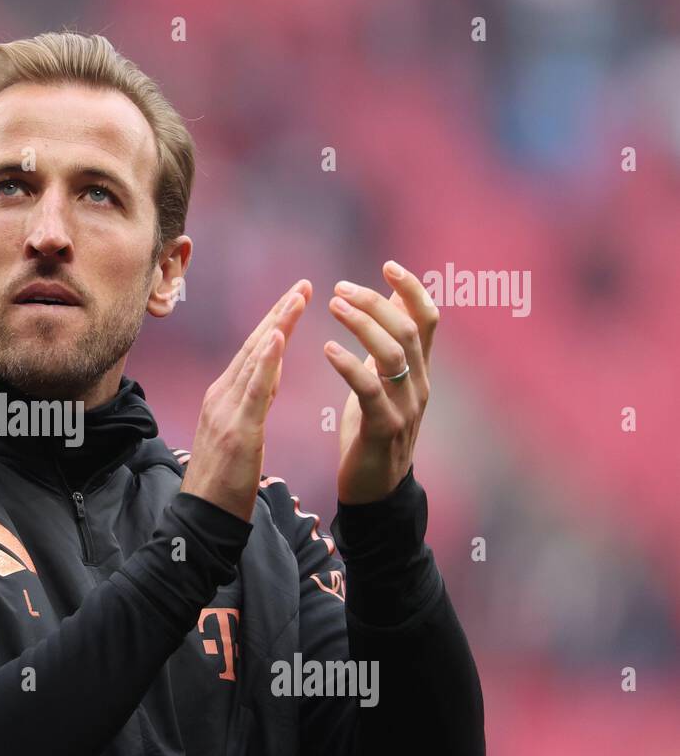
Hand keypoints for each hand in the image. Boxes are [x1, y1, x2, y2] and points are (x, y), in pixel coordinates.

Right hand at [181, 280, 310, 521]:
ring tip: (297, 298)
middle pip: (253, 347)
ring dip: (276, 325)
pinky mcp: (237, 431)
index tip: (295, 297)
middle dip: (279, 314)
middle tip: (302, 285)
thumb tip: (272, 374)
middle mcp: (221, 397)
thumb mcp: (242, 433)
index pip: (252, 352)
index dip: (274, 323)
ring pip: (254, 360)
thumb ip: (255, 401)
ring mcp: (226, 412)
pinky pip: (254, 390)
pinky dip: (265, 361)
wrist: (202, 519)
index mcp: (223, 398)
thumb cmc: (223, 484)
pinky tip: (277, 337)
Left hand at [323, 261, 438, 503]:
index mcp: (420, 371)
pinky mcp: (383, 428)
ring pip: (393, 354)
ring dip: (362, 325)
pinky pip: (369, 390)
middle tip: (340, 288)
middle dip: (376, 303)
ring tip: (333, 305)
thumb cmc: (373, 432)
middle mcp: (420, 385)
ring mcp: (405, 408)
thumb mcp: (383, 384)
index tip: (388, 266)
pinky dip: (349, 365)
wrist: (375, 489)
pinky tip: (327, 349)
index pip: (428, 319)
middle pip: (408, 330)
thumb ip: (388, 348)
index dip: (413, 289)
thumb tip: (388, 306)